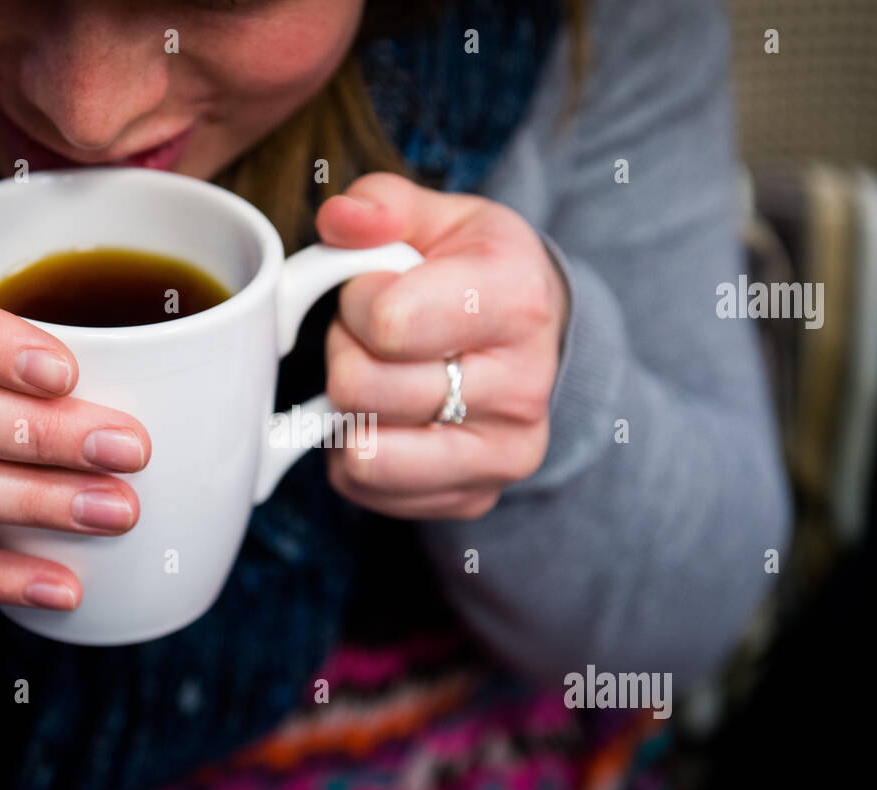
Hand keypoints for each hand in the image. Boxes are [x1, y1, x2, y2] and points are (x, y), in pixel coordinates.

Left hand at [316, 173, 567, 519]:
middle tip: (373, 337)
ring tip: (381, 376)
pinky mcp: (475, 498)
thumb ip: (382, 204)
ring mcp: (504, 452)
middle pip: (362, 387)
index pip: (389, 321)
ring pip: (364, 451)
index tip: (376, 288)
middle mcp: (523, 386)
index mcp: (517, 300)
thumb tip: (341, 220)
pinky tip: (386, 418)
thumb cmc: (475, 273)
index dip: (357, 301)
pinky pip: (366, 489)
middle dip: (346, 352)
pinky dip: (354, 453)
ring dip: (348, 410)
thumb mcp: (439, 218)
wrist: (535, 339)